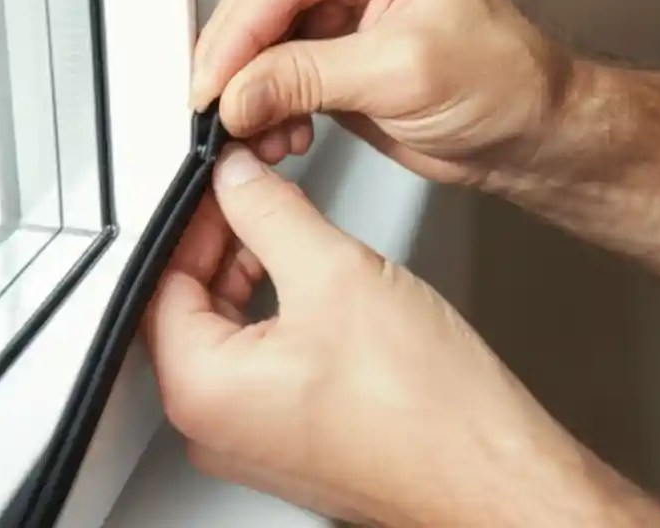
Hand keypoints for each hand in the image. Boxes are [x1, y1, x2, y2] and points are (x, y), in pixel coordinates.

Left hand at [145, 146, 659, 525]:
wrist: (497, 479)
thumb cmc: (431, 412)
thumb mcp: (336, 271)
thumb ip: (270, 210)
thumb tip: (237, 179)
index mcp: (200, 389)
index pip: (162, 278)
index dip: (198, 218)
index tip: (226, 184)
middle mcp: (210, 426)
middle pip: (188, 306)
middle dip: (223, 243)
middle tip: (261, 198)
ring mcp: (246, 441)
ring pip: (224, 334)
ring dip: (251, 276)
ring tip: (295, 236)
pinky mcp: (284, 444)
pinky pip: (256, 368)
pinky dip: (275, 317)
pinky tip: (315, 289)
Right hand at [191, 0, 570, 185]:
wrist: (529, 132)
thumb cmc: (505, 82)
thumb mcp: (402, 74)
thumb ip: (309, 78)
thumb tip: (238, 92)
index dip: (239, 33)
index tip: (213, 84)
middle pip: (260, 2)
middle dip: (237, 63)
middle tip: (217, 111)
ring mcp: (340, 5)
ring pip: (259, 40)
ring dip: (249, 91)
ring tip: (256, 131)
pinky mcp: (330, 50)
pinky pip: (274, 71)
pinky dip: (265, 106)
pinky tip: (278, 132)